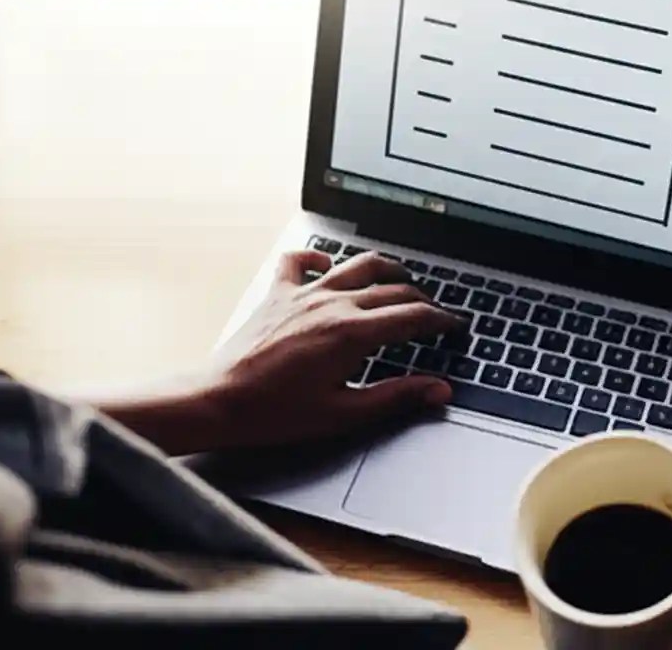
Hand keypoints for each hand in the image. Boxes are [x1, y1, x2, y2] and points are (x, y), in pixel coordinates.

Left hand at [205, 249, 463, 450]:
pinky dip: (319, 257)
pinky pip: (300, 261)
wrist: (217, 401)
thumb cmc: (274, 412)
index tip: (455, 326)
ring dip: (386, 269)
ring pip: (357, 265)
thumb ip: (396, 398)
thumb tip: (438, 390)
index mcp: (352, 333)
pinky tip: (327, 265)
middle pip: (393, 290)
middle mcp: (331, 304)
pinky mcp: (277, 294)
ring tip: (401, 278)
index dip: (441, 321)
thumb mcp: (344, 413)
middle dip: (422, 301)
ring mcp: (303, 294)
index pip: (413, 317)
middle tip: (434, 315)